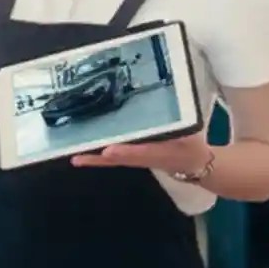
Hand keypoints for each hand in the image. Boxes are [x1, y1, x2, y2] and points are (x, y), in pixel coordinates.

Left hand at [71, 132, 212, 175]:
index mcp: (161, 152)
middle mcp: (144, 157)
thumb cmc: (192, 145)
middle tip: (82, 155)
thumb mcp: (193, 134)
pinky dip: (95, 158)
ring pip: (112, 160)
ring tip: (75, 157)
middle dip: (102, 157)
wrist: (192, 163)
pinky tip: (78, 157)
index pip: (143, 152)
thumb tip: (176, 104)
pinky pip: (111, 159)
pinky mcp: (129, 157)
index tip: (111, 150)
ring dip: (94, 158)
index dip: (127, 151)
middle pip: (120, 158)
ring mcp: (135, 159)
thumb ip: (184, 123)